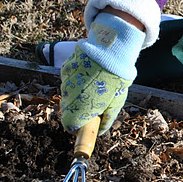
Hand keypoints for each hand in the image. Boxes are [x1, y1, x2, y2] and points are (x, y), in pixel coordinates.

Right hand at [60, 12, 145, 134]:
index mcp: (81, 108)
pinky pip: (68, 80)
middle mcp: (69, 96)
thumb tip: (101, 130)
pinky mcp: (65, 68)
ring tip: (93, 85)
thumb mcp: (116, 103)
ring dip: (76, 94)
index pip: (69, 126)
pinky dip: (76, 80)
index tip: (85, 123)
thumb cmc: (116, 79)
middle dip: (77, 110)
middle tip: (93, 102)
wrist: (111, 51)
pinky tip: (89, 74)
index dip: (77, 126)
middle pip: (67, 110)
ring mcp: (66, 81)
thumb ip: (107, 119)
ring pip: (67, 94)